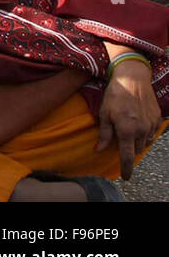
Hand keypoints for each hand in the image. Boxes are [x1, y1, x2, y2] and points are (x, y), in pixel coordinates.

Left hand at [96, 58, 159, 179]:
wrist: (133, 79)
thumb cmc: (115, 95)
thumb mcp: (104, 113)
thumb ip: (103, 134)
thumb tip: (98, 150)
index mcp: (127, 131)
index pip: (127, 156)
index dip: (126, 168)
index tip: (125, 177)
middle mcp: (142, 131)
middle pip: (136, 150)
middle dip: (128, 150)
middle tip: (120, 142)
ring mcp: (151, 125)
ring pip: (145, 143)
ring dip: (137, 142)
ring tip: (128, 131)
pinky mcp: (157, 119)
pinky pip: (151, 133)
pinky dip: (144, 133)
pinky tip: (137, 124)